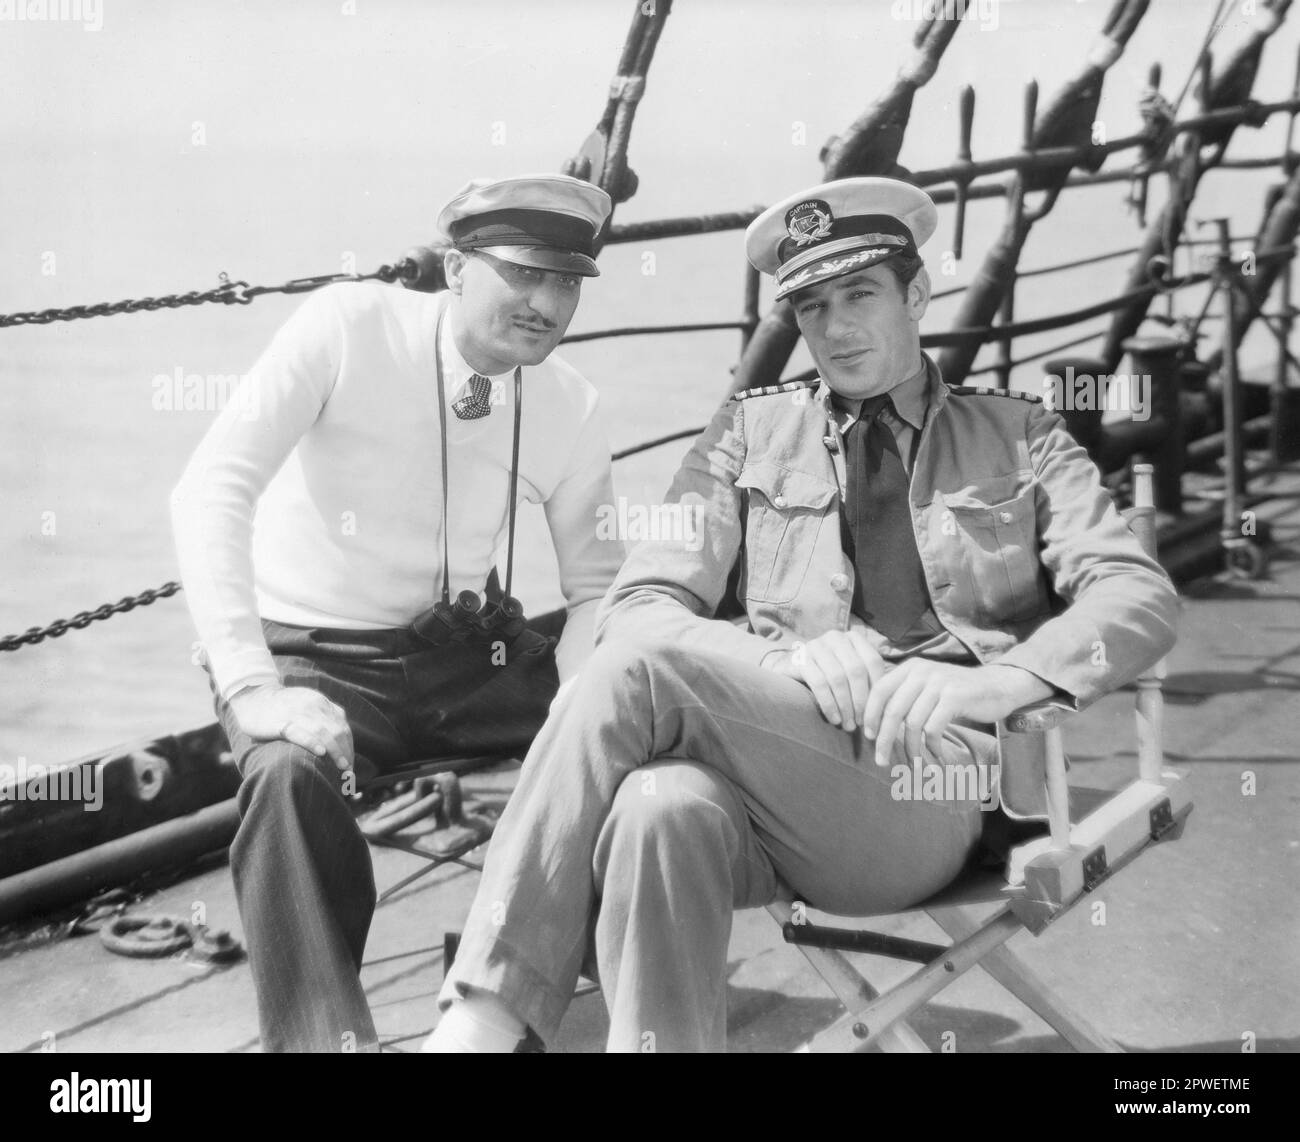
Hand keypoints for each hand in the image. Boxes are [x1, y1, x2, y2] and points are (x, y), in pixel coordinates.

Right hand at [229, 683, 354, 771]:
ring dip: (336, 751)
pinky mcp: (281, 722)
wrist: (253, 696)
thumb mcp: (308, 705)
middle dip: (346, 752)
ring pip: (323, 732)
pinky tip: (321, 753)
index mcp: (322, 703)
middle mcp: (314, 706)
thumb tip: (339, 742)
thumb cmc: (282, 707)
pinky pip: (299, 732)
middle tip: (349, 771)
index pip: (343, 727)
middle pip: (337, 731)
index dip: (349, 747)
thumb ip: (323, 718)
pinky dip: (312, 742)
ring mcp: (298, 713)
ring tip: (342, 767)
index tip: (351, 765)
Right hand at [765, 628, 887, 732]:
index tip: (877, 713)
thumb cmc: (826, 677)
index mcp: (853, 638)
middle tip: (861, 723)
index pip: (873, 662)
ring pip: (838, 678)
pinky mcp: (800, 658)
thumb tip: (887, 709)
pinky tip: (834, 719)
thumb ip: (867, 684)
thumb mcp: (849, 675)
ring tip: (847, 725)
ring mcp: (816, 645)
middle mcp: (835, 637)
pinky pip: (819, 683)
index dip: (877, 689)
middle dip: (861, 701)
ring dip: (845, 706)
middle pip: (856, 671)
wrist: (789, 670)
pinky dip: (829, 704)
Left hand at [861, 661, 1052, 768]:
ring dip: (911, 750)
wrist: (997, 686)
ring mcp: (938, 683)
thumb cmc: (957, 694)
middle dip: (885, 740)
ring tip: (914, 766)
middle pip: (893, 711)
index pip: (879, 691)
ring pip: (913, 724)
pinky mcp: (955, 697)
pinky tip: (937, 757)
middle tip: (881, 761)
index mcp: (910, 668)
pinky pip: (933, 729)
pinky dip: (932, 748)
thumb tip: (876, 726)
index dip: (870, 715)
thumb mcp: (927, 687)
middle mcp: (921, 672)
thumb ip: (904, 698)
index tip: (869, 737)